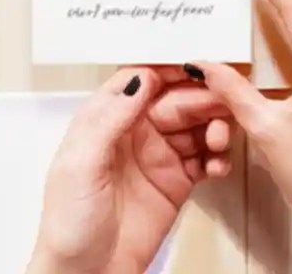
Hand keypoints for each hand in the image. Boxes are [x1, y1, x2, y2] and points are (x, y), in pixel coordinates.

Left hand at [27, 66, 232, 273]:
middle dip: (201, 98)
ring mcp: (157, 158)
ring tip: (219, 140)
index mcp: (105, 121)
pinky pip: (204, 158)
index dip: (169, 70)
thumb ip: (110, 118)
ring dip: (213, 127)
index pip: (141, 80)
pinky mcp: (176, 183)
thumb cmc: (69, 225)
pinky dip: (218, 157)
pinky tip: (218, 163)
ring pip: (195, 126)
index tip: (196, 67)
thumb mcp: (80, 164)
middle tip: (223, 103)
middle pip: (175, 100)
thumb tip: (139, 79)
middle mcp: (133, 134)